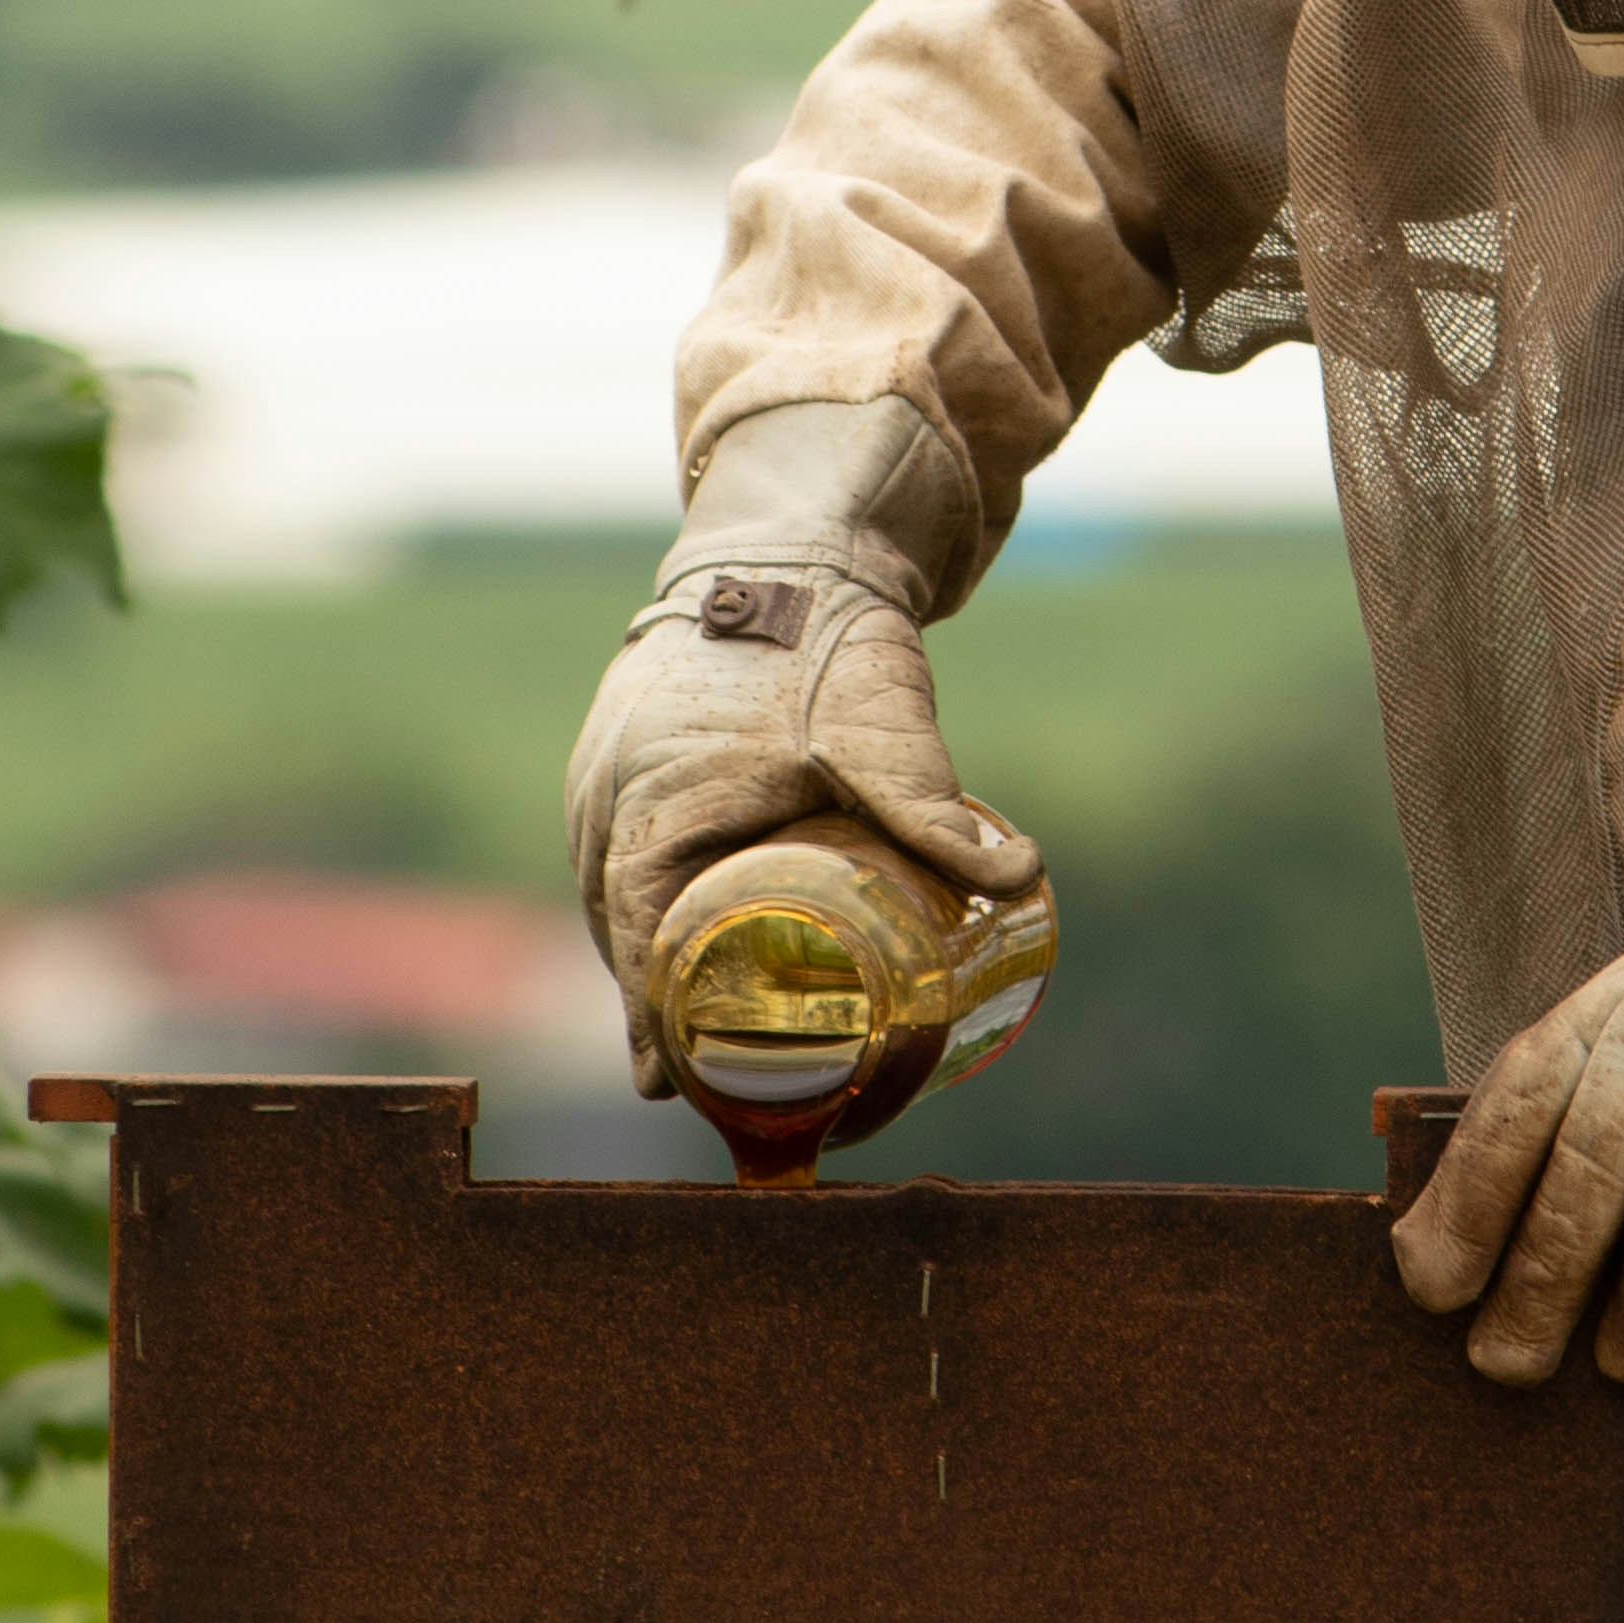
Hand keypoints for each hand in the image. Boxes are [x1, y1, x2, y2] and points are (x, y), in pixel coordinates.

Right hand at [562, 563, 1034, 1096]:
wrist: (786, 536)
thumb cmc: (823, 633)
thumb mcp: (880, 728)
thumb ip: (936, 809)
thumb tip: (1022, 875)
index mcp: (648, 808)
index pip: (638, 945)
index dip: (650, 1022)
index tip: (665, 1086)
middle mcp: (604, 799)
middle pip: (618, 930)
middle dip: (650, 1000)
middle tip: (696, 1074)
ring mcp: (601, 774)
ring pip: (613, 890)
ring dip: (644, 950)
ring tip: (689, 1021)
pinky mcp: (620, 753)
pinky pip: (617, 848)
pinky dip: (642, 896)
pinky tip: (682, 927)